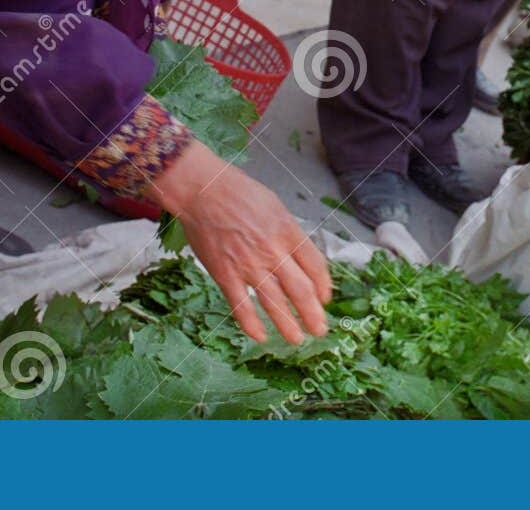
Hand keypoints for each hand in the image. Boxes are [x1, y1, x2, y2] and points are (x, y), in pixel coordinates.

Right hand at [151, 142, 331, 343]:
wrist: (204, 191)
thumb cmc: (240, 193)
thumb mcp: (276, 207)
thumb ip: (290, 233)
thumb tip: (303, 257)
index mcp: (288, 232)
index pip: (315, 265)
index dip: (324, 286)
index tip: (325, 299)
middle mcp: (272, 251)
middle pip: (300, 289)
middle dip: (313, 313)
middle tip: (320, 329)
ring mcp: (248, 265)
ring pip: (274, 302)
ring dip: (288, 324)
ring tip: (297, 339)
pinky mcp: (225, 274)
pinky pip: (241, 305)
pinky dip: (251, 324)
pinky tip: (260, 336)